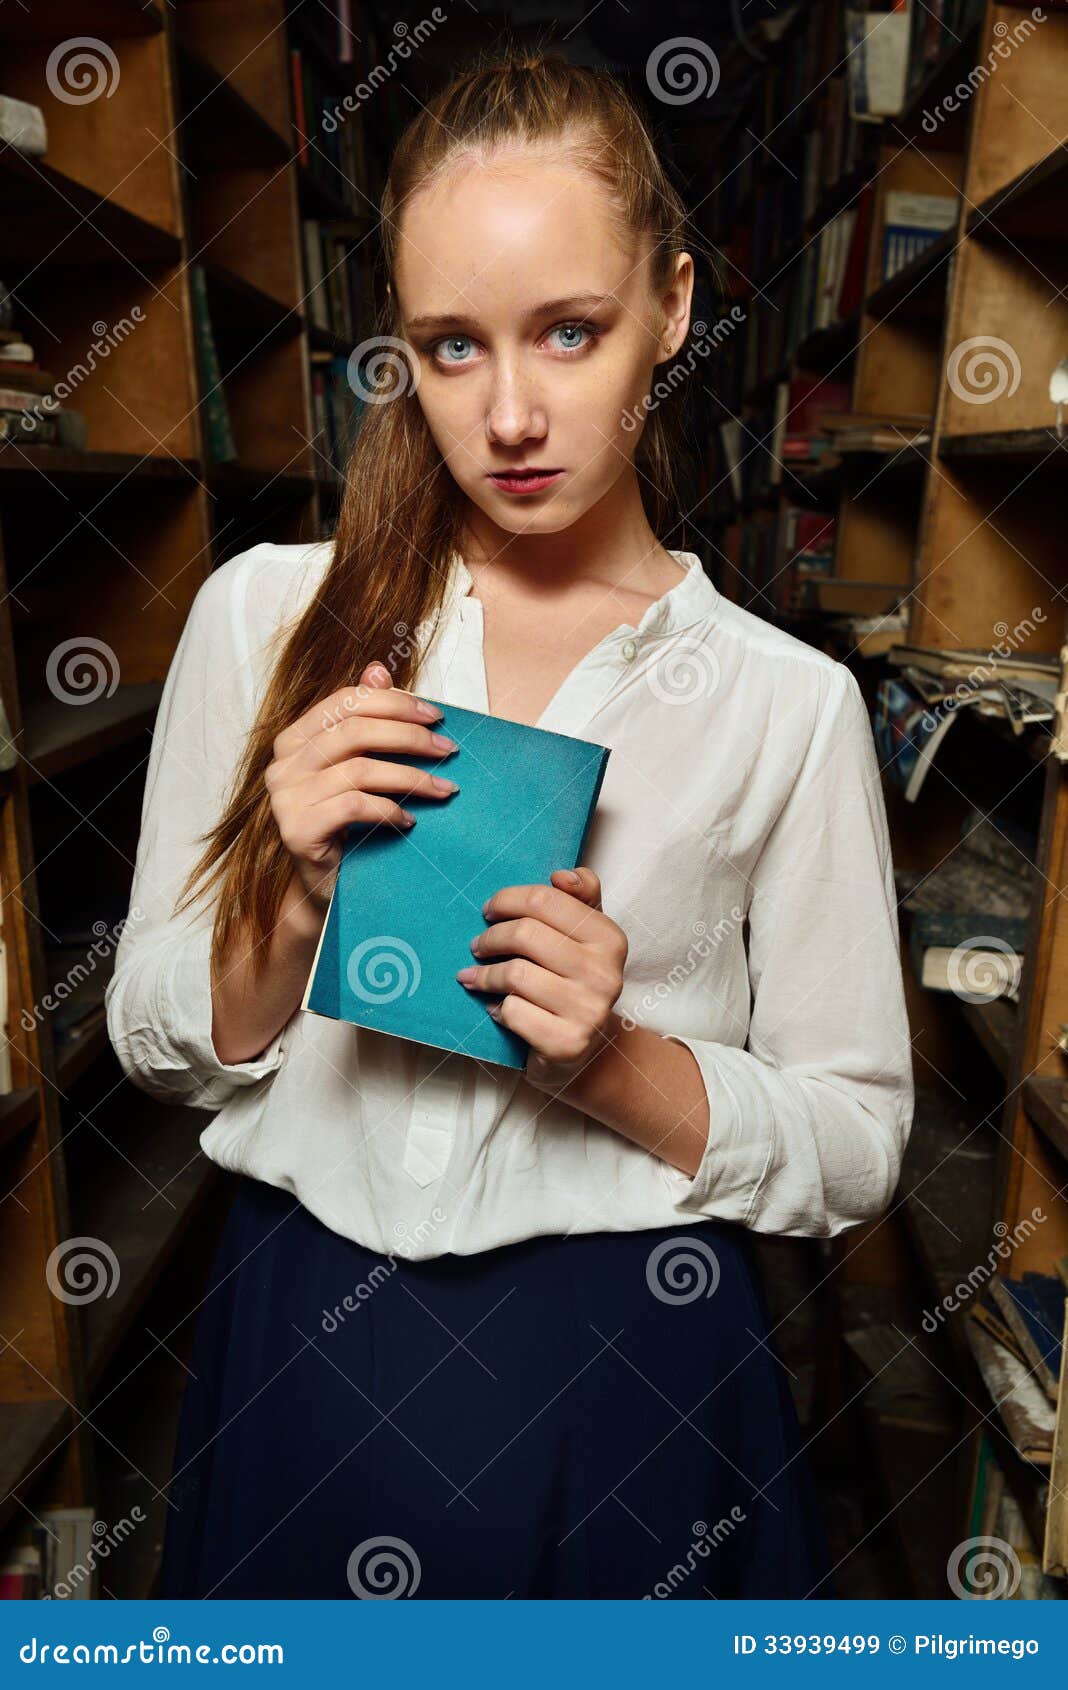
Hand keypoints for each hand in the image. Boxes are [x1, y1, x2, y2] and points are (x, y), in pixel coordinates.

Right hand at [264, 662, 459, 914]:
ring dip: (412, 777)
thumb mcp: (358, 769)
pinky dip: (390, 810)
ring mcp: (285, 798)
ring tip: (445, 790)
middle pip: (355, 730)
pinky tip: (411, 820)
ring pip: (359, 769)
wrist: (322, 888)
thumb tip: (379, 669)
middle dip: (410, 737)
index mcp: (295, 738)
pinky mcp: (297, 829)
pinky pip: (354, 806)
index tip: (436, 717)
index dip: (395, 702)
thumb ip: (364, 720)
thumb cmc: (346, 825)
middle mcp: (283, 764)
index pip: (346, 701)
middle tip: (449, 750)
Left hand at [455, 866, 626, 1091]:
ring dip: (485, 975)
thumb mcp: (585, 937)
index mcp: (609, 939)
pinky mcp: (566, 1042)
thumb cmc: (576, 983)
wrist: (589, 1052)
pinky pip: (513, 1011)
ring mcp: (588, 1010)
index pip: (546, 901)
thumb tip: (562, 875)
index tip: (489, 911)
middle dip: (491, 937)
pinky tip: (496, 1007)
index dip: (507, 900)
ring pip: (515, 974)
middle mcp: (604, 973)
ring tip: (474, 976)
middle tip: (477, 945)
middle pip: (526, 934)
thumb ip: (580, 898)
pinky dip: (496, 1008)